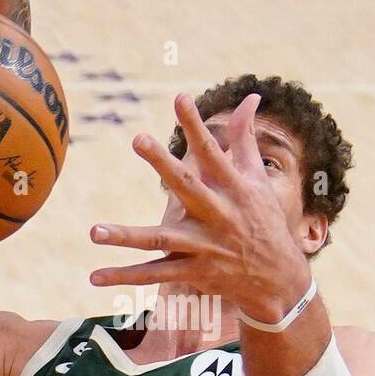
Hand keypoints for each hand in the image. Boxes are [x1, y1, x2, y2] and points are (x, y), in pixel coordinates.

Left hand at [88, 93, 312, 323]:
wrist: (280, 279)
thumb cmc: (263, 218)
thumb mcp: (257, 178)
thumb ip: (244, 138)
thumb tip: (249, 97)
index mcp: (233, 188)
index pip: (213, 151)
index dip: (196, 124)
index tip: (180, 97)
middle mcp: (218, 215)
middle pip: (187, 185)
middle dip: (164, 163)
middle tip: (138, 138)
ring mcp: (204, 246)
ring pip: (161, 239)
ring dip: (126, 237)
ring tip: (94, 231)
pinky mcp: (194, 271)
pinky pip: (154, 274)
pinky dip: (125, 277)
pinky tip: (94, 276)